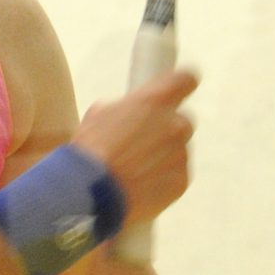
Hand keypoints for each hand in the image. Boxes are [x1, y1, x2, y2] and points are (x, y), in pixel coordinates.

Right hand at [74, 68, 197, 225]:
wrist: (89, 194)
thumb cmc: (89, 153)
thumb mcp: (97, 115)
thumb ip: (123, 109)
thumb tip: (128, 115)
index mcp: (154, 100)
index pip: (185, 80)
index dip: (181, 85)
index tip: (178, 91)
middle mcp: (174, 124)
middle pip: (181, 121)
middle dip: (165, 130)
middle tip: (140, 145)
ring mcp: (181, 154)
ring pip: (178, 151)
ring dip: (162, 157)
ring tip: (134, 171)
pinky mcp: (182, 181)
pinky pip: (177, 175)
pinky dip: (163, 180)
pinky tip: (140, 186)